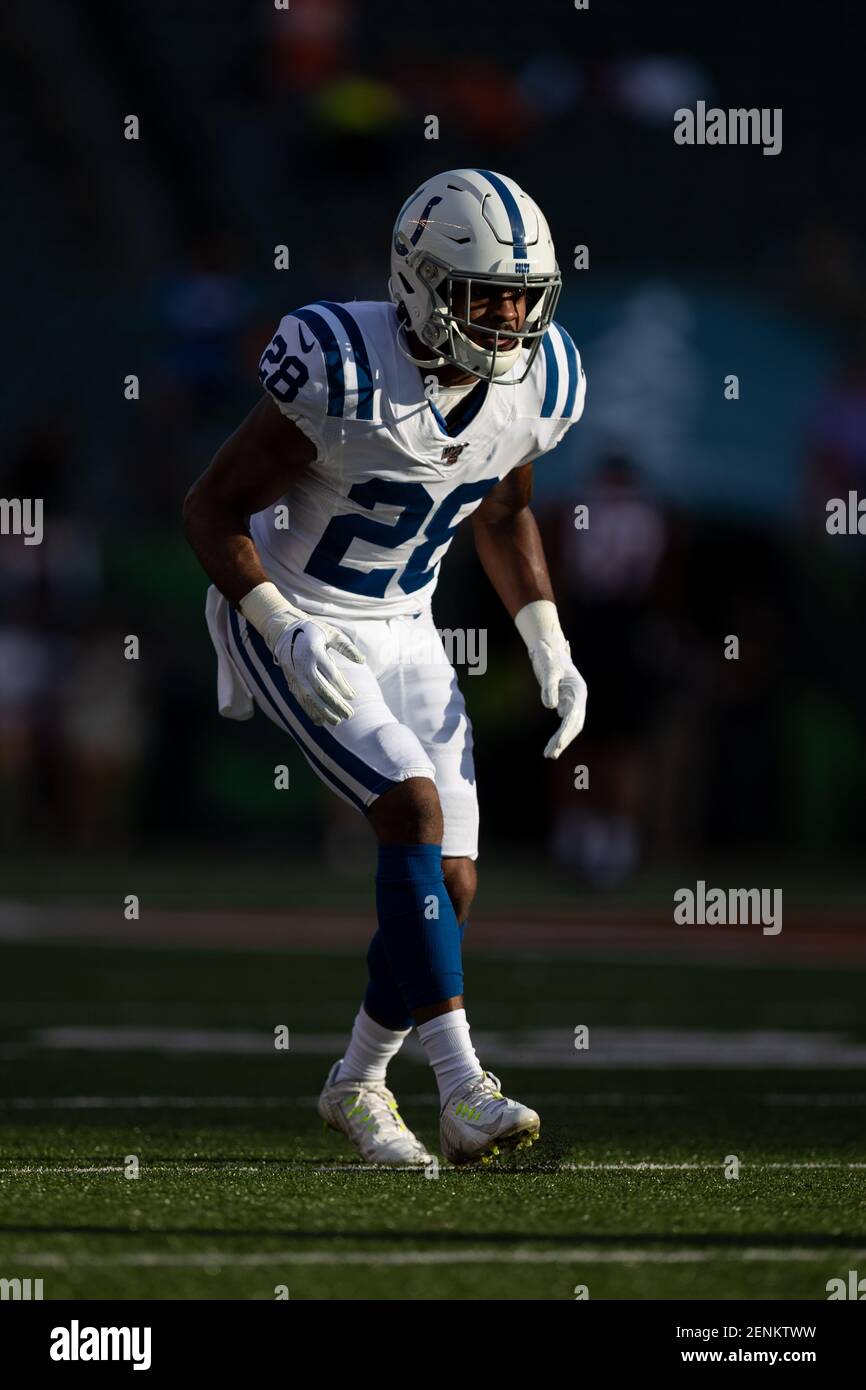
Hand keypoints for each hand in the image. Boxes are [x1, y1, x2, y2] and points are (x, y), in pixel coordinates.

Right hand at [269, 614, 364, 726]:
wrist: (284, 631)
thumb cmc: (314, 632)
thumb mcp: (332, 633)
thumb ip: (347, 647)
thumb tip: (362, 661)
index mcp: (313, 651)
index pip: (330, 674)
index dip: (342, 687)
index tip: (354, 696)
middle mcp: (301, 664)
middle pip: (319, 689)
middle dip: (335, 704)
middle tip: (350, 715)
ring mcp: (294, 674)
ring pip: (308, 698)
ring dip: (322, 712)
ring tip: (337, 722)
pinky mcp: (290, 681)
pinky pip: (299, 700)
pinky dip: (309, 711)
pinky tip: (320, 721)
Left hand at [526, 636, 587, 758]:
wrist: (548, 649)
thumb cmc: (548, 657)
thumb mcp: (548, 669)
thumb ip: (549, 687)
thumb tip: (551, 707)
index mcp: (578, 690)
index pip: (573, 716)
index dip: (565, 732)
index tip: (557, 745)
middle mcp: (578, 698)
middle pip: (575, 724)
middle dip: (563, 740)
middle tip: (550, 754)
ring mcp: (573, 701)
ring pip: (571, 725)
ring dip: (562, 740)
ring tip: (549, 754)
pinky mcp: (566, 703)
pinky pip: (565, 723)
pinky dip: (559, 735)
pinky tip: (552, 746)